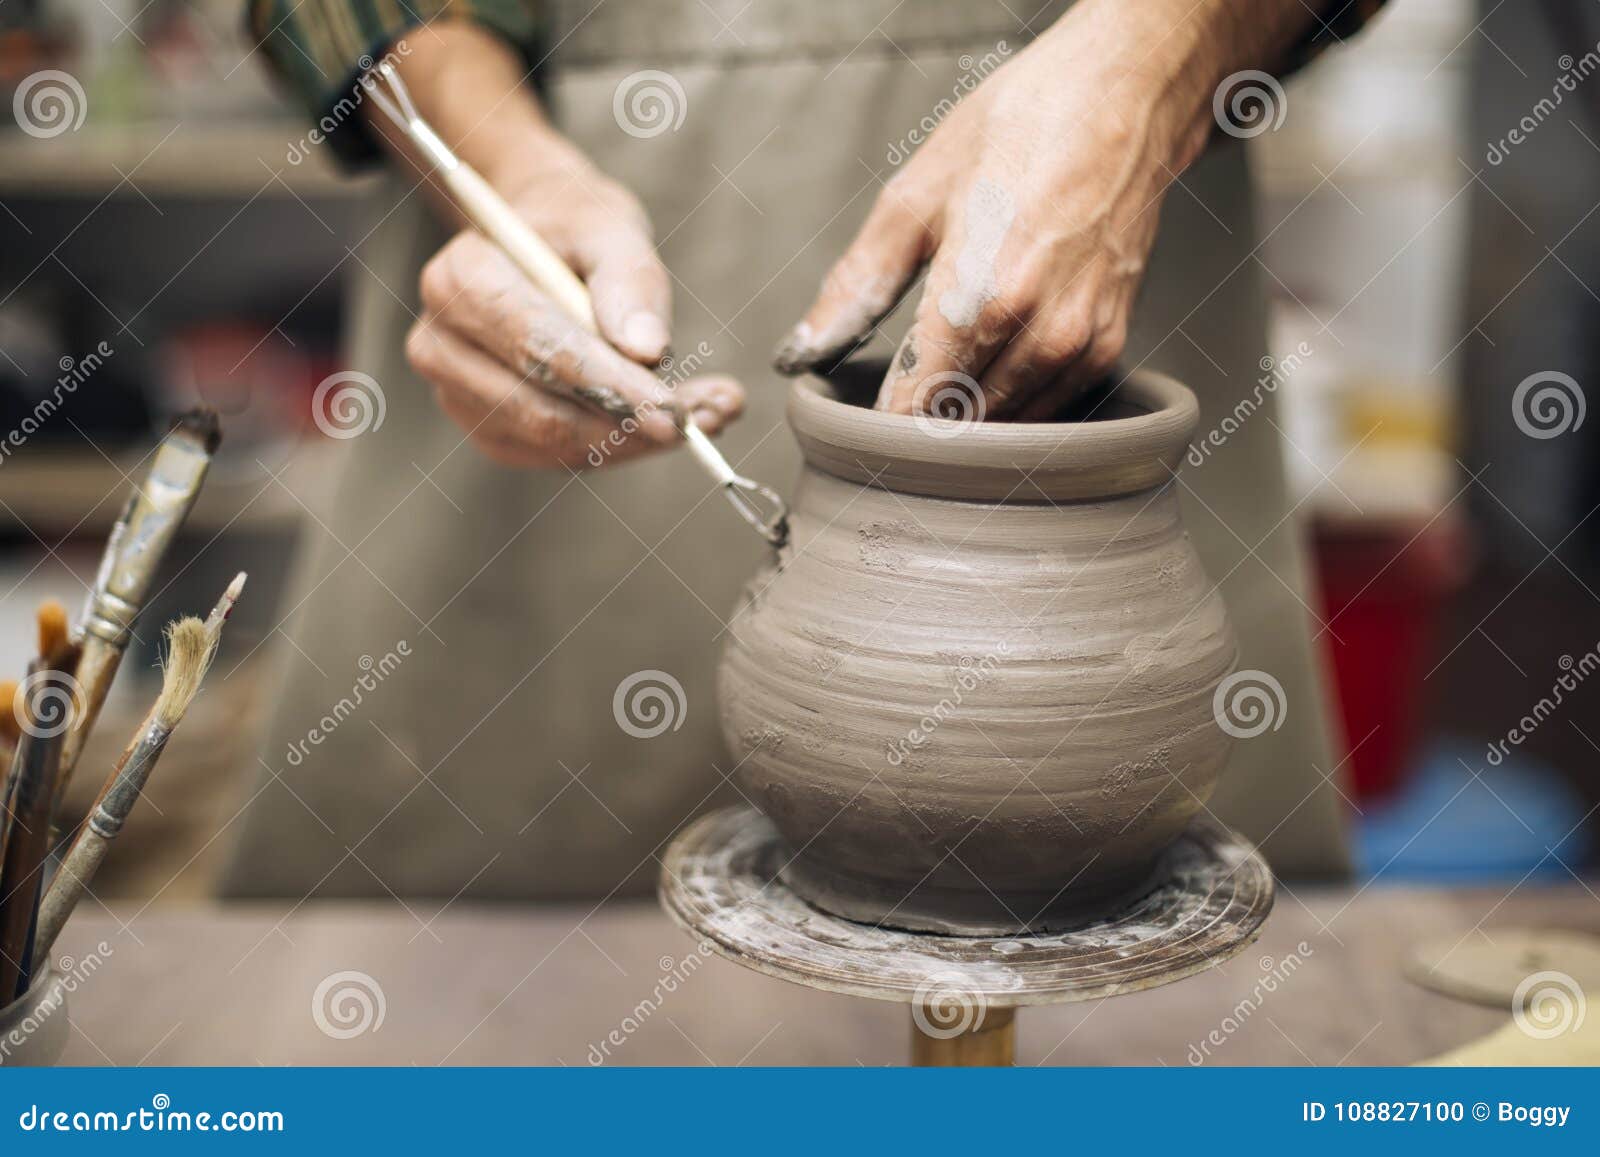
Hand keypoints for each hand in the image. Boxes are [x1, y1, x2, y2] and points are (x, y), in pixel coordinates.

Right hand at [407, 156, 741, 467]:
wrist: (542, 243)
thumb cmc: (572, 228)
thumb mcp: (608, 227)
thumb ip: (628, 279)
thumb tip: (645, 348)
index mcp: (461, 278)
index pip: (539, 346)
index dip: (610, 385)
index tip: (676, 408)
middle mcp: (442, 342)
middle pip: (542, 406)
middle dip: (632, 421)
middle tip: (712, 415)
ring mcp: (457, 393)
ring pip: (553, 440)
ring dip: (635, 439)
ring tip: (708, 413)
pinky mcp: (487, 428)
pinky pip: (557, 455)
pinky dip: (619, 446)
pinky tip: (666, 421)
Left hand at [774, 0, 1297, 420]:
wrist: (1125, 95)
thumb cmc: (1021, 128)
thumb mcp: (916, 196)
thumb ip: (857, 285)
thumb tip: (804, 349)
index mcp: (977, 294)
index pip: (916, 404)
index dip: (884, 421)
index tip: (863, 420)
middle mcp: (1035, 329)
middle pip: (959, 420)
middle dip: (921, 420)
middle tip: (895, 397)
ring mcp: (1078, 342)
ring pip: (1007, 422)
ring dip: (968, 416)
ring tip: (942, 382)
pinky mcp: (1108, 344)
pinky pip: (1049, 406)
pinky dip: (1015, 401)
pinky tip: (993, 371)